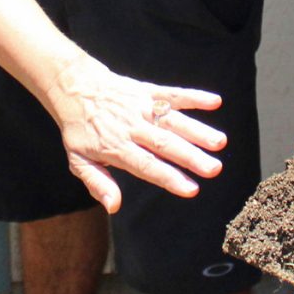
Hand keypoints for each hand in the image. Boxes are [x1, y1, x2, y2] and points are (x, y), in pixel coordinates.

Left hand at [44, 56, 225, 211]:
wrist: (74, 87)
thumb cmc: (79, 130)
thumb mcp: (78, 161)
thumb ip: (98, 183)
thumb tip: (113, 206)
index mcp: (116, 147)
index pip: (146, 166)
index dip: (169, 177)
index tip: (191, 189)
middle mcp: (132, 127)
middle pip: (165, 144)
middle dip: (191, 157)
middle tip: (214, 169)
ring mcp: (141, 108)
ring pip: (173, 120)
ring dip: (198, 130)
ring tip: (219, 142)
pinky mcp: (148, 91)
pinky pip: (172, 94)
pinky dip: (194, 97)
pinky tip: (215, 102)